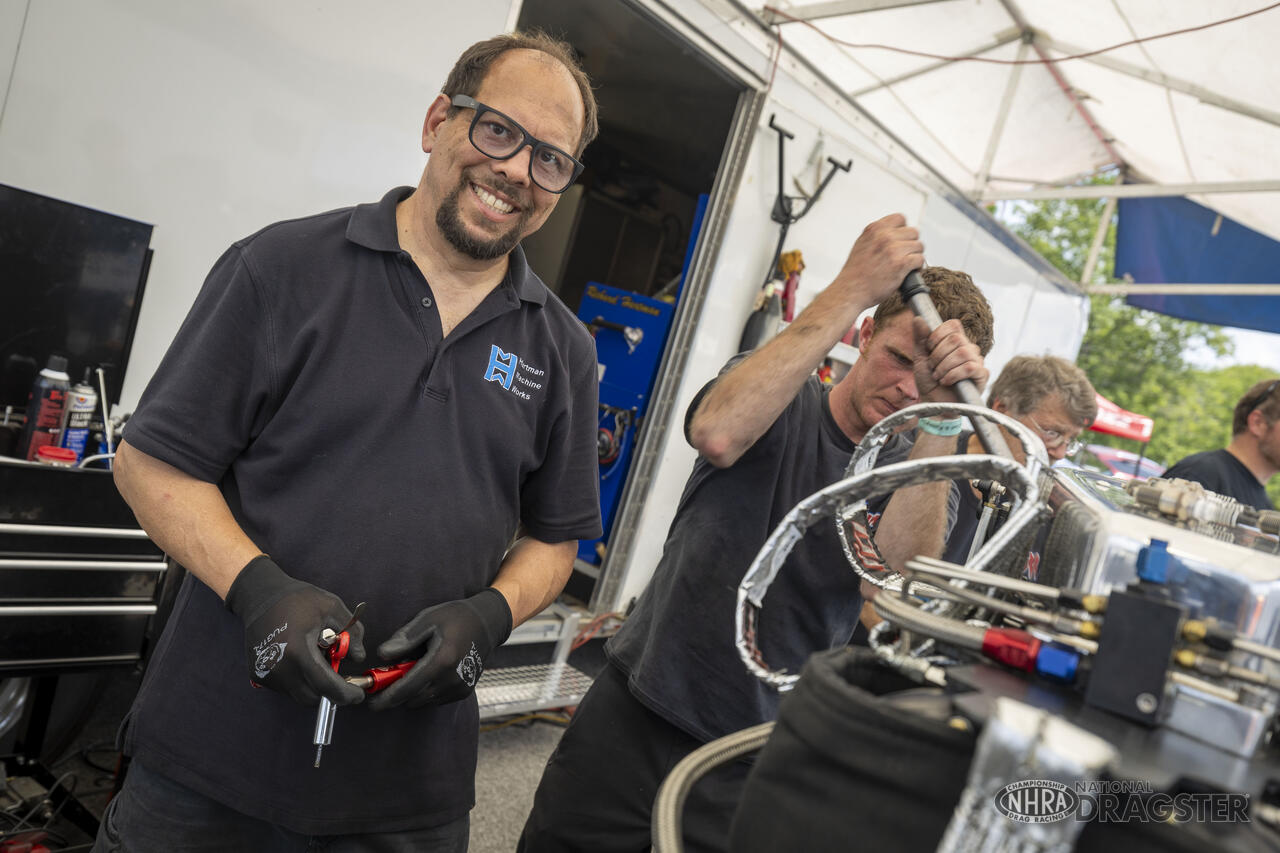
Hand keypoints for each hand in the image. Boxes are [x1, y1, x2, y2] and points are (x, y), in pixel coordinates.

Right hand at [224, 555, 365, 705]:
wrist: (260, 596)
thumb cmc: (296, 599)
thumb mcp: (332, 607)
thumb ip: (352, 632)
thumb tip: (358, 656)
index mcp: (299, 651)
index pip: (326, 686)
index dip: (346, 694)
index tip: (358, 694)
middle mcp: (280, 668)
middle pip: (313, 697)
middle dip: (331, 690)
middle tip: (340, 674)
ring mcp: (267, 673)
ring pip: (299, 694)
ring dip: (314, 685)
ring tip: (318, 659)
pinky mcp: (258, 674)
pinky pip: (286, 688)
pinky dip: (300, 681)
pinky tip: (303, 659)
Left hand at [367, 588, 512, 709]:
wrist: (488, 623)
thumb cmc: (456, 617)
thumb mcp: (427, 620)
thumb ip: (404, 639)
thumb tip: (382, 656)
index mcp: (442, 660)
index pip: (407, 688)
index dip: (387, 697)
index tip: (372, 702)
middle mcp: (452, 679)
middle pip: (413, 698)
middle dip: (396, 692)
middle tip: (388, 676)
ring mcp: (459, 688)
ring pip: (423, 701)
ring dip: (411, 691)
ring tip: (411, 668)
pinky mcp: (463, 692)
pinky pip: (434, 699)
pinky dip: (424, 691)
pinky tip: (426, 672)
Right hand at [829, 214, 923, 308]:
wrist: (850, 291)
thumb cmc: (855, 273)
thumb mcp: (862, 244)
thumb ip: (877, 236)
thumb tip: (895, 232)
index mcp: (874, 229)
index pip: (900, 218)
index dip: (903, 230)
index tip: (900, 241)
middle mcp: (884, 236)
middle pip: (913, 232)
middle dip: (910, 244)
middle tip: (903, 255)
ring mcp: (893, 249)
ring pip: (919, 246)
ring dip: (914, 256)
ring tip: (905, 265)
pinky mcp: (901, 264)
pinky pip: (920, 259)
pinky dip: (917, 267)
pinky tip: (909, 272)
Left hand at [912, 316, 987, 402]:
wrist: (934, 405)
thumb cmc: (929, 382)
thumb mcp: (920, 359)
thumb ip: (920, 339)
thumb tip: (918, 318)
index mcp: (955, 341)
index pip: (953, 325)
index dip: (938, 334)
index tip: (928, 348)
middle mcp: (968, 348)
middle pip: (956, 339)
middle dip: (938, 354)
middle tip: (932, 367)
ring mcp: (977, 361)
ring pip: (963, 352)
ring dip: (944, 366)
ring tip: (938, 376)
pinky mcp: (982, 375)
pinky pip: (970, 367)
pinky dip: (953, 374)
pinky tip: (946, 381)